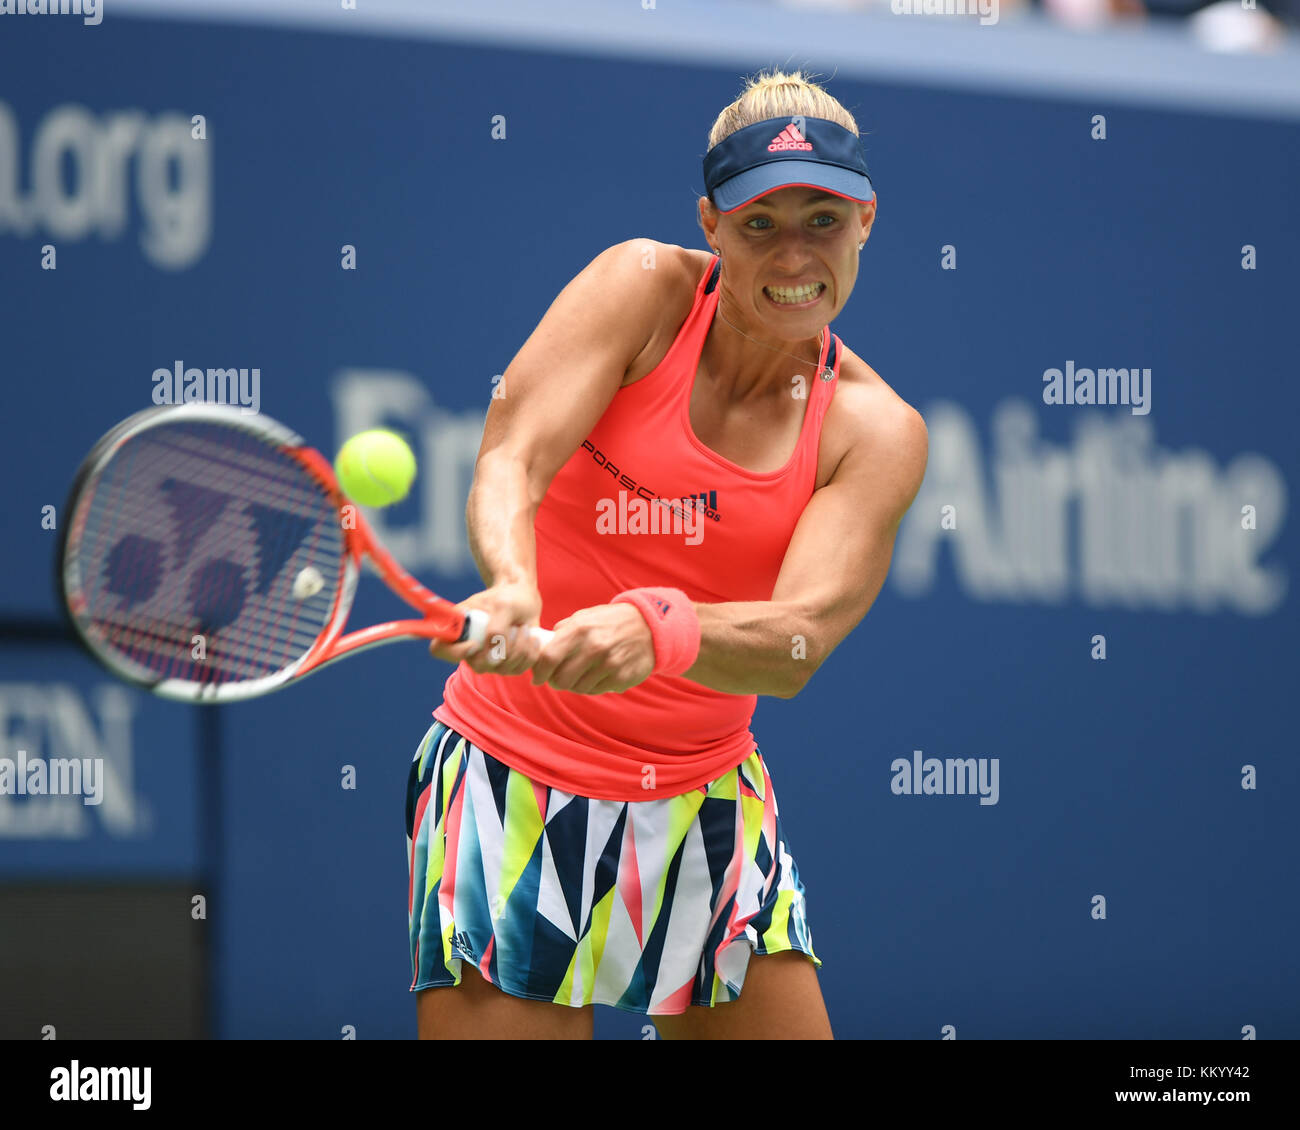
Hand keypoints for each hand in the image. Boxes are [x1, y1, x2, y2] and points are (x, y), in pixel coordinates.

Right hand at [429, 580, 544, 676]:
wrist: (525, 599)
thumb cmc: (508, 597)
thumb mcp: (503, 605)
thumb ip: (496, 628)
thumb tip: (493, 652)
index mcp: (458, 629)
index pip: (439, 649)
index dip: (454, 652)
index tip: (475, 643)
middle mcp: (469, 649)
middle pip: (478, 666)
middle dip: (503, 648)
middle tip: (514, 628)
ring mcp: (488, 660)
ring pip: (502, 669)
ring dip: (520, 647)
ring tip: (523, 627)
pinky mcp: (507, 665)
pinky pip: (518, 670)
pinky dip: (529, 653)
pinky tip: (530, 637)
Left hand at [529, 602, 654, 694]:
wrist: (650, 626)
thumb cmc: (611, 621)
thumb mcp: (585, 617)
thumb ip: (562, 631)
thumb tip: (541, 647)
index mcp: (580, 629)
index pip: (548, 658)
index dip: (538, 671)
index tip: (537, 677)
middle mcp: (594, 647)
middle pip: (560, 679)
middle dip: (555, 681)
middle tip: (558, 678)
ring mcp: (609, 664)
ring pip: (578, 688)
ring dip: (574, 684)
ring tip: (580, 674)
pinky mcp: (621, 678)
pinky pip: (596, 690)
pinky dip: (592, 686)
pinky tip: (597, 675)